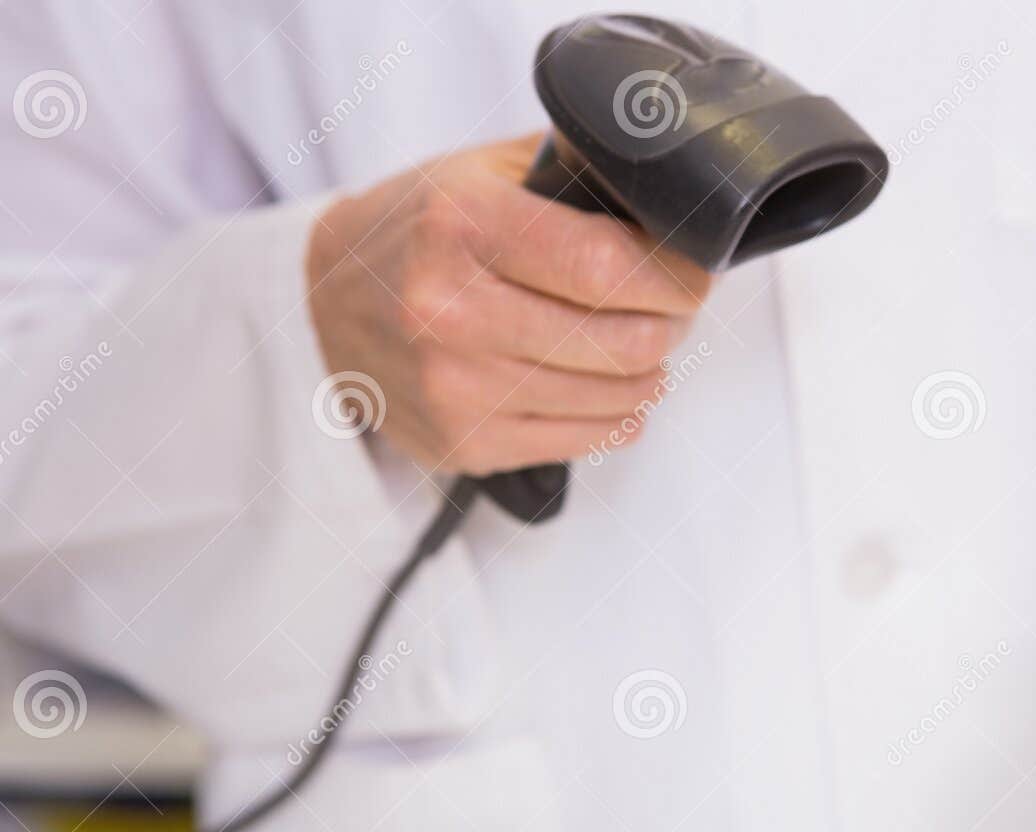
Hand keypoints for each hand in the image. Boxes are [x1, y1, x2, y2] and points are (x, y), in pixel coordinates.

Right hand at [305, 134, 712, 472]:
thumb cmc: (420, 231)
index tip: (694, 272)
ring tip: (639, 345)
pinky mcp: (465, 443)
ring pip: (616, 398)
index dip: (676, 276)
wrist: (324, 305)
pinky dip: (618, 415)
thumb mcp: (482, 171)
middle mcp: (449, 310)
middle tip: (670, 309)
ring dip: (649, 372)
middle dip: (671, 325)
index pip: (609, 266)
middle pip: (624, 342)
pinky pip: (587, 440)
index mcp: (460, 226)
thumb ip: (573, 168)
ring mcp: (455, 387)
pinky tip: (610, 388)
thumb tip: (670, 185)